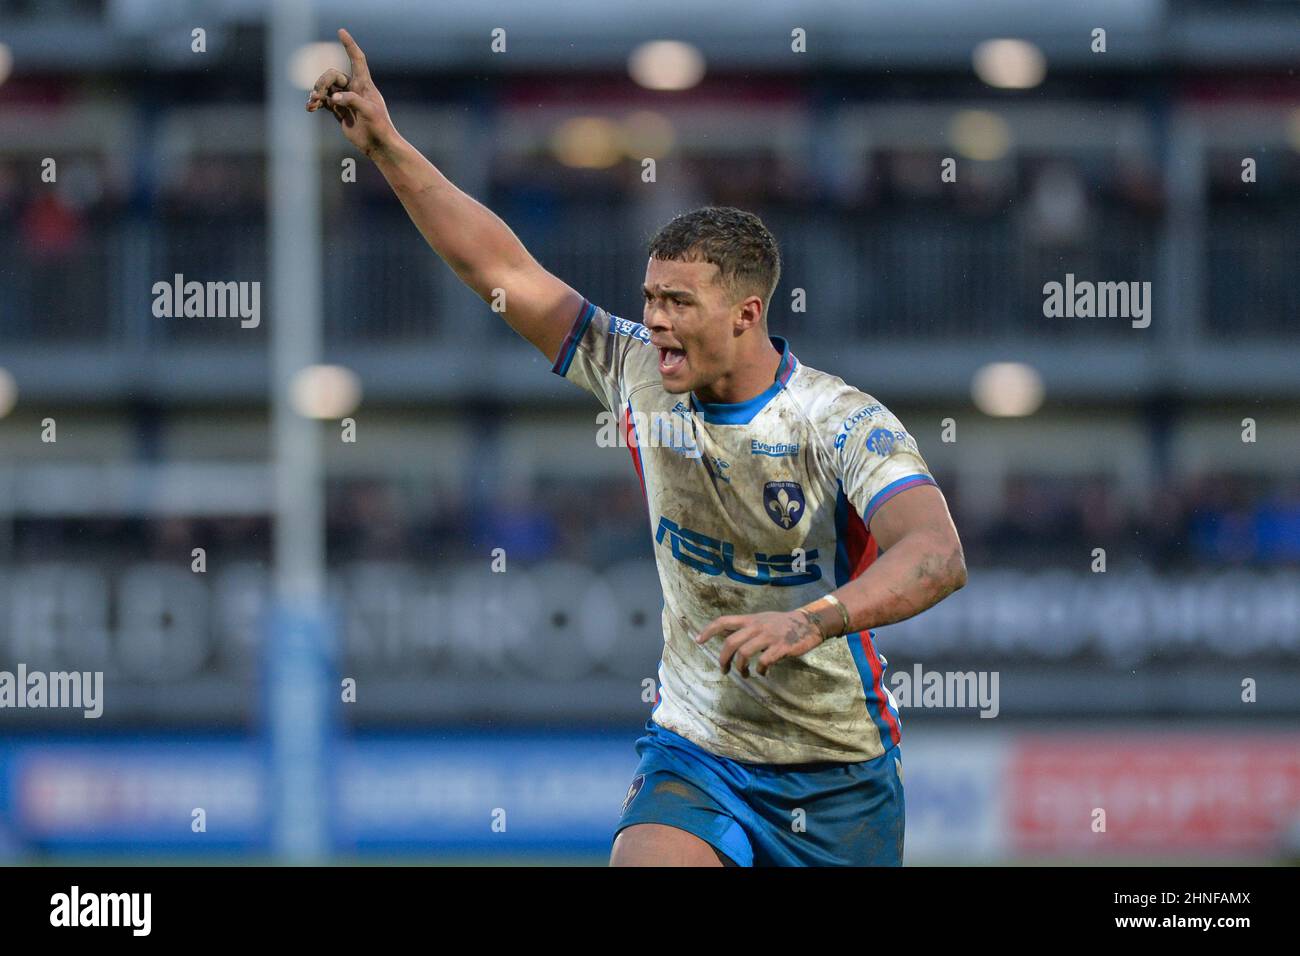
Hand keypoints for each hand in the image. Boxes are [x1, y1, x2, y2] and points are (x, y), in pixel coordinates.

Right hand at [306, 28, 396, 156]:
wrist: (378, 145)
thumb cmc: (380, 127)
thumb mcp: (369, 112)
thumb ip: (352, 101)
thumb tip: (334, 98)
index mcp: (364, 84)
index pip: (357, 59)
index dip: (349, 45)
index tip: (341, 31)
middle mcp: (354, 89)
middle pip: (332, 75)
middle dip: (322, 82)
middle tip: (318, 95)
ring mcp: (346, 99)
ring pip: (325, 88)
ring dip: (316, 93)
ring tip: (311, 103)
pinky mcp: (339, 111)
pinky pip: (323, 101)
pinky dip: (315, 103)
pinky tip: (309, 108)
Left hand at [694, 610, 824, 677]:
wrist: (809, 623)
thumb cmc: (783, 623)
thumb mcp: (762, 619)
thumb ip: (745, 627)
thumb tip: (725, 633)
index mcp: (750, 619)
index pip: (724, 621)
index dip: (709, 630)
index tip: (698, 640)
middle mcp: (757, 626)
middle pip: (731, 642)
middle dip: (723, 659)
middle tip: (724, 670)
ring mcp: (769, 636)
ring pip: (744, 653)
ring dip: (740, 667)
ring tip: (745, 674)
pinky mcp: (781, 647)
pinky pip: (764, 661)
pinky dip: (760, 670)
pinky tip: (762, 673)